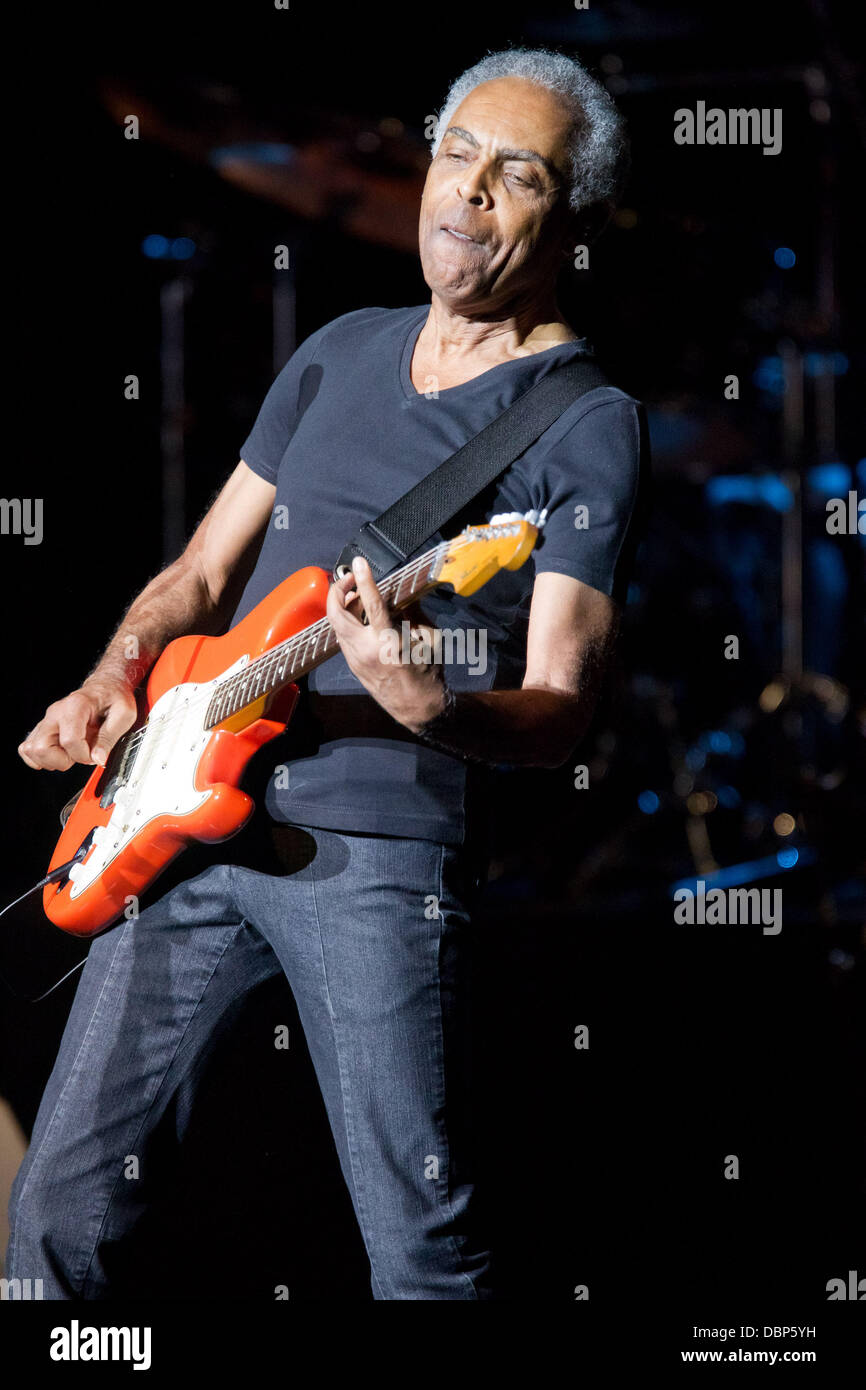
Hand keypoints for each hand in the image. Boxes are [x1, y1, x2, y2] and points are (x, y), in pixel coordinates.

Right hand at [18, 677, 137, 770]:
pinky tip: (58, 756)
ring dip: (51, 761)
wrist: (105, 686)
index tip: (94, 755)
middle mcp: (56, 712)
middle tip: (79, 756)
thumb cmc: (114, 697)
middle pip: (41, 747)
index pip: (69, 740)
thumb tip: (99, 759)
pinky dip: (39, 758)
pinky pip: (28, 748)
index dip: (83, 755)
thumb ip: (110, 737)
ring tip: (70, 755)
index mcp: (76, 706)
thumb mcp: (124, 714)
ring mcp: (48, 720)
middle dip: (62, 761)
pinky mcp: (44, 728)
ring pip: (31, 749)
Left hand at [326, 557, 446, 731]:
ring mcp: (355, 659)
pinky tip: (360, 616)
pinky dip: (347, 621)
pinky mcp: (352, 665)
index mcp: (389, 642)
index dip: (364, 580)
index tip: (359, 563)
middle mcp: (366, 650)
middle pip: (337, 613)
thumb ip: (413, 614)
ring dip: (342, 605)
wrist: (417, 707)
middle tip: (349, 578)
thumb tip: (402, 594)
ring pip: (336, 624)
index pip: (372, 604)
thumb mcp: (429, 639)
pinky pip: (342, 636)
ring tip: (357, 597)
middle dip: (337, 590)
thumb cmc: (428, 673)